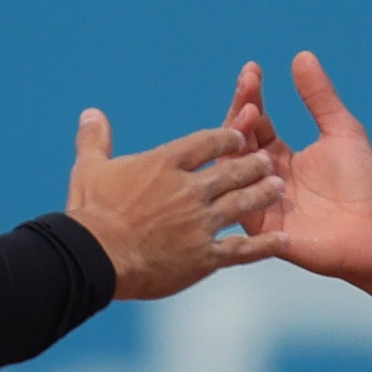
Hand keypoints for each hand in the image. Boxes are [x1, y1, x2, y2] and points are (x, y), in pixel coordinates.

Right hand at [64, 111, 283, 300]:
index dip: (227, 137)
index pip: (206, 142)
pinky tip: (282, 240)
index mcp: (165, 163)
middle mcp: (189, 189)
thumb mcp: (89, 168)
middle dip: (253, 164)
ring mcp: (200, 223)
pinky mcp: (204, 257)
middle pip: (232, 171)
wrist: (95, 258)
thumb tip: (91, 113)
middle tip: (268, 161)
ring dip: (264, 194)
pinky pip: (242, 250)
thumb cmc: (90, 212)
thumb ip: (94, 139)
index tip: (239, 135)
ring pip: (243, 204)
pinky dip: (264, 246)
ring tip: (279, 188)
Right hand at [223, 51, 371, 297]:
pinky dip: (242, 180)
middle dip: (239, 113)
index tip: (252, 71)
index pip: (254, 121)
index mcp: (279, 154)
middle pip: (237, 141)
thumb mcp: (341, 131)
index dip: (250, 95)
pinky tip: (256, 158)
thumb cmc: (362, 184)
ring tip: (251, 118)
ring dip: (238, 141)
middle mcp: (263, 175)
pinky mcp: (261, 228)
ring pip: (232, 169)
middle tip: (249, 94)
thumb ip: (320, 98)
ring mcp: (259, 201)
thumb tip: (302, 56)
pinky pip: (239, 203)